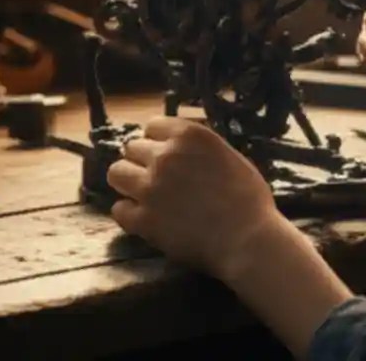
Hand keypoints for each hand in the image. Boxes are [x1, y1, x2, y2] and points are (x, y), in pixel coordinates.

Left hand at [106, 116, 285, 282]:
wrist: (247, 238)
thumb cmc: (249, 198)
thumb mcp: (229, 156)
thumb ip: (200, 149)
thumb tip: (182, 148)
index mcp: (189, 136)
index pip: (152, 126)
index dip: (158, 141)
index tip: (165, 154)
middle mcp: (165, 156)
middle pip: (131, 148)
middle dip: (143, 161)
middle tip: (157, 178)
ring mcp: (150, 188)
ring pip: (116, 173)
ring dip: (128, 181)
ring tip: (144, 194)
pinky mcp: (143, 219)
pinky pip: (119, 209)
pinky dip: (130, 213)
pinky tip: (145, 218)